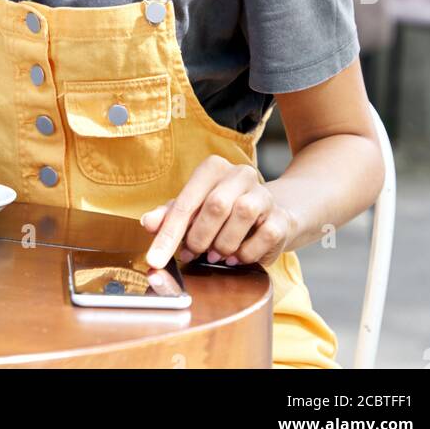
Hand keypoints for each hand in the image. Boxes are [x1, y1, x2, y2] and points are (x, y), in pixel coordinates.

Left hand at [140, 154, 296, 273]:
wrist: (266, 217)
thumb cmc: (222, 213)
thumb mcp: (192, 211)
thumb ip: (169, 216)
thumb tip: (148, 223)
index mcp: (213, 168)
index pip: (186, 200)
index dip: (168, 233)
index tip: (155, 260)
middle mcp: (240, 174)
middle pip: (216, 205)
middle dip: (199, 238)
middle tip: (192, 254)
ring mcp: (263, 194)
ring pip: (242, 215)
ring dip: (223, 244)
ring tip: (215, 255)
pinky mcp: (281, 217)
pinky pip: (264, 234)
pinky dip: (246, 252)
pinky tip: (236, 257)